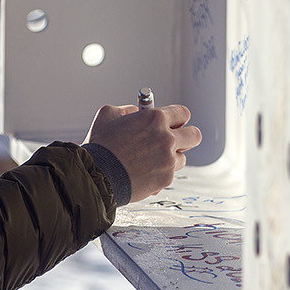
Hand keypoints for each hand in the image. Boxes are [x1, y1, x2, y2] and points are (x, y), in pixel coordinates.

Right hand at [83, 102, 202, 200]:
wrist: (95, 176)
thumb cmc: (100, 147)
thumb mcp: (108, 115)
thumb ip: (127, 111)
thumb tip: (135, 113)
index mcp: (155, 119)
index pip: (182, 113)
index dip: (176, 118)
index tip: (172, 123)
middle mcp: (166, 138)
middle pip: (194, 135)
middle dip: (185, 137)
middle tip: (173, 141)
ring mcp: (168, 160)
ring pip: (182, 158)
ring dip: (170, 158)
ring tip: (150, 161)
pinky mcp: (165, 179)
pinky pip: (168, 175)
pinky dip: (158, 175)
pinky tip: (142, 174)